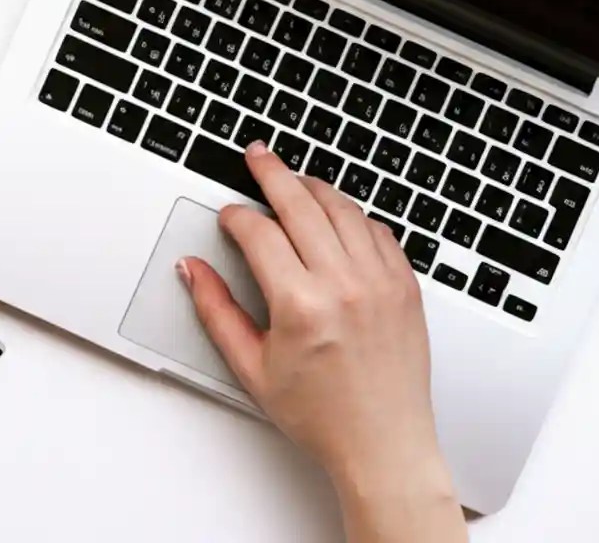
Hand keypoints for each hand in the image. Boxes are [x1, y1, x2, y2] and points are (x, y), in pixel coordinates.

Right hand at [181, 142, 462, 537]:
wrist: (383, 444)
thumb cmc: (321, 415)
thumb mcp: (251, 367)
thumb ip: (216, 311)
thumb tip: (193, 271)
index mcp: (300, 305)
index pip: (259, 232)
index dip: (236, 215)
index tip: (228, 214)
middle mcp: (344, 285)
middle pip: (301, 203)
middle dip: (272, 172)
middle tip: (258, 155)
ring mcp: (380, 281)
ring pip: (343, 209)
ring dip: (315, 188)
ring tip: (296, 180)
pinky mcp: (406, 286)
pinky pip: (379, 231)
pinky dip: (355, 216)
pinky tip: (339, 216)